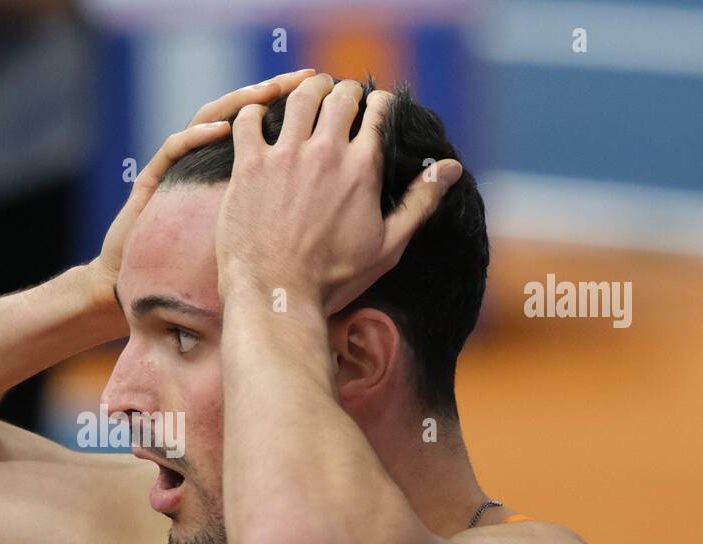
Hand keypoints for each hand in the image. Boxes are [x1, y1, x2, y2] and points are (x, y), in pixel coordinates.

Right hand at [86, 69, 320, 318]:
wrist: (145, 301)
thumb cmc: (207, 284)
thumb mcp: (255, 253)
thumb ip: (286, 225)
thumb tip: (341, 219)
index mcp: (239, 178)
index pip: (272, 128)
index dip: (305, 109)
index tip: (340, 100)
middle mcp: (209, 164)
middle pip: (248, 112)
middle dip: (281, 92)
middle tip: (313, 79)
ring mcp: (181, 169)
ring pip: (211, 118)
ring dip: (239, 102)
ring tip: (268, 92)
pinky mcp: (153, 181)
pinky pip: (175, 149)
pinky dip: (198, 136)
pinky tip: (221, 130)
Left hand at [214, 75, 462, 317]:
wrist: (277, 295)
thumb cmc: (334, 278)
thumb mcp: (388, 246)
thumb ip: (420, 202)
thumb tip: (453, 168)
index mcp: (363, 168)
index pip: (378, 112)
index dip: (379, 104)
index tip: (375, 107)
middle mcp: (325, 153)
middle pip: (340, 97)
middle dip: (345, 91)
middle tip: (342, 96)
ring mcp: (285, 157)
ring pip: (300, 98)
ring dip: (307, 89)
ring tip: (309, 93)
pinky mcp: (249, 166)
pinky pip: (249, 120)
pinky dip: (255, 111)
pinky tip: (260, 116)